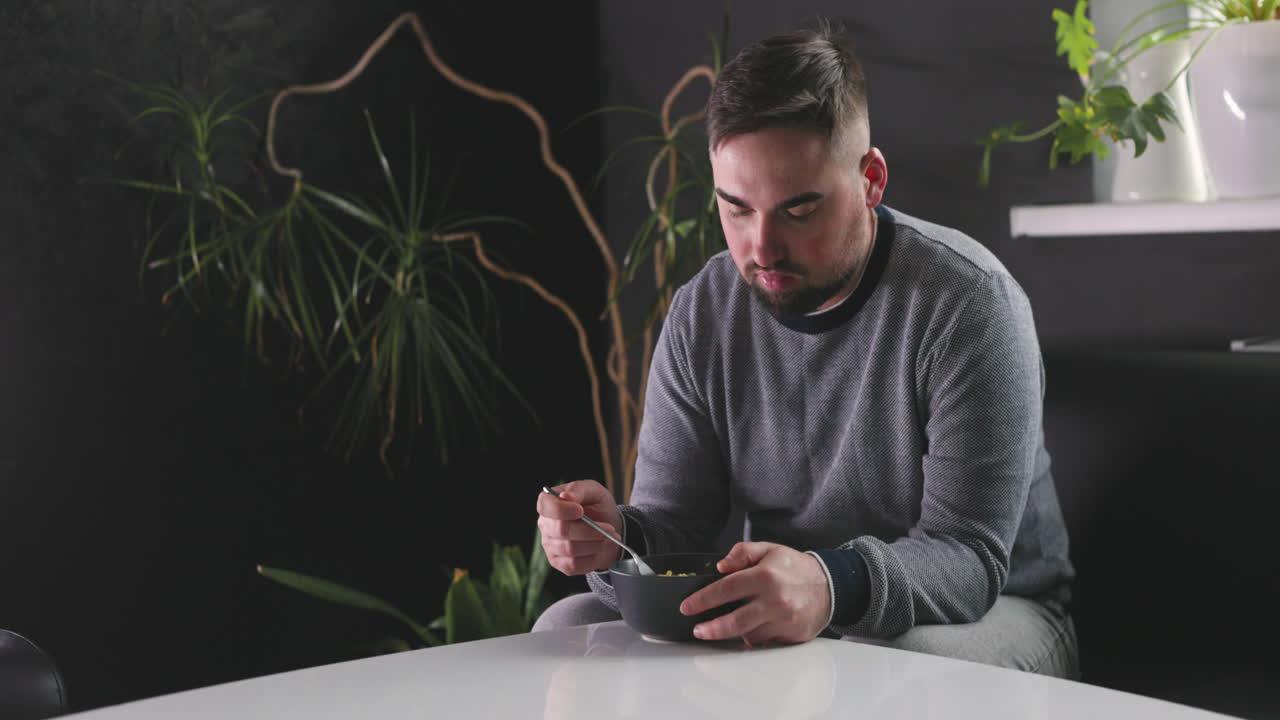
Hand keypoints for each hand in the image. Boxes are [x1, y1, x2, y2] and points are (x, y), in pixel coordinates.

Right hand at [537, 480, 623, 574]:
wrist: (609, 528)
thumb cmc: (598, 507)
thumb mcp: (594, 491)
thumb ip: (579, 490)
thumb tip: (565, 496)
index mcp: (549, 503)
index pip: (545, 506)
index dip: (561, 510)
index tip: (580, 511)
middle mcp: (545, 525)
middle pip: (561, 530)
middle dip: (590, 530)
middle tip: (609, 528)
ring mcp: (550, 545)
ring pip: (570, 549)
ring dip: (595, 543)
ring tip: (609, 537)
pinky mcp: (558, 562)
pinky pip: (574, 564)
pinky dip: (592, 557)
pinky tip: (599, 548)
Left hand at [680, 541, 830, 646]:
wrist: (830, 586)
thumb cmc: (796, 568)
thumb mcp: (769, 549)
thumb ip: (742, 553)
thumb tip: (720, 566)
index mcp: (765, 576)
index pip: (726, 589)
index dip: (703, 600)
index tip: (687, 607)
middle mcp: (775, 600)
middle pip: (734, 621)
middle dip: (711, 628)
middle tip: (697, 630)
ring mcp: (784, 620)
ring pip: (749, 634)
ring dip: (734, 632)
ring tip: (724, 626)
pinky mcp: (792, 635)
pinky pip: (765, 641)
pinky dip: (754, 636)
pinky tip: (752, 628)